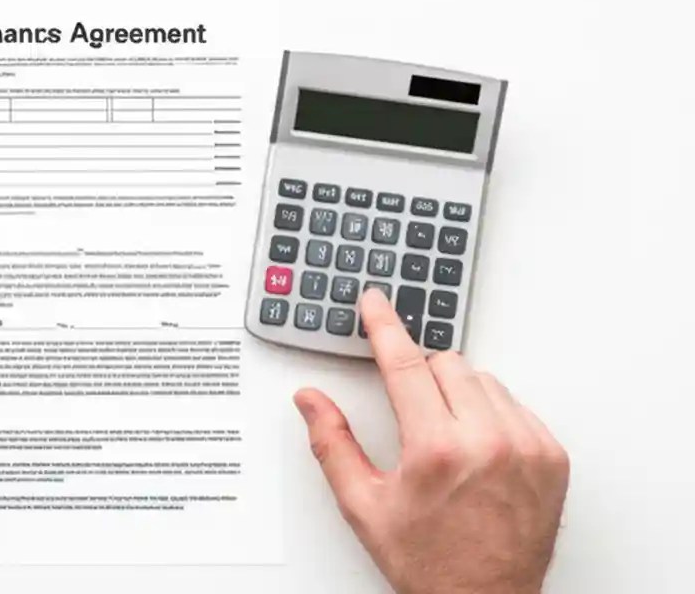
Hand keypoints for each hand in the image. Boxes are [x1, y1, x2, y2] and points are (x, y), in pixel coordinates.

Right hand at [295, 290, 568, 593]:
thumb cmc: (428, 561)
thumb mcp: (364, 505)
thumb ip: (332, 443)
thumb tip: (311, 400)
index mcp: (436, 449)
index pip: (405, 364)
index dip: (385, 327)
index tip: (377, 302)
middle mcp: (487, 441)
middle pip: (446, 364)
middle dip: (420, 376)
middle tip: (411, 415)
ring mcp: (527, 447)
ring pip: (483, 380)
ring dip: (458, 392)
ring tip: (444, 437)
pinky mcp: (552, 456)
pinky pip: (517, 404)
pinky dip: (493, 413)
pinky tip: (477, 447)